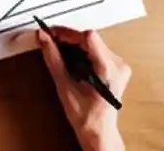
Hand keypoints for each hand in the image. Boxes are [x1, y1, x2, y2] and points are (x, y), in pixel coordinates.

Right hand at [35, 27, 130, 150]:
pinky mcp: (117, 66)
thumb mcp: (64, 86)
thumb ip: (53, 58)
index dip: (67, 33)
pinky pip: (97, 49)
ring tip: (60, 52)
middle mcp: (118, 65)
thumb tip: (44, 38)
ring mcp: (119, 65)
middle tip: (51, 41)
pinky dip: (82, 50)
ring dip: (74, 44)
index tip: (52, 34)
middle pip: (90, 38)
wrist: (99, 130)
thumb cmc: (86, 116)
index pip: (88, 37)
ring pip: (92, 42)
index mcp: (108, 69)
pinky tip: (72, 60)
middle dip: (69, 39)